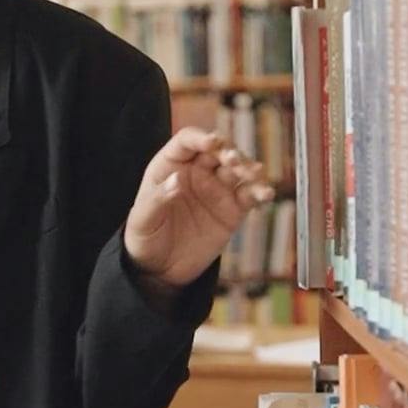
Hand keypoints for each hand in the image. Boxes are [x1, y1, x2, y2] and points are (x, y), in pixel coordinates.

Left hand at [123, 126, 275, 291]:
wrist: (160, 269)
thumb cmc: (144, 239)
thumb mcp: (141, 220)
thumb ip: (156, 199)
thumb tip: (176, 180)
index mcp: (171, 166)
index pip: (188, 141)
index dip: (201, 137)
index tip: (212, 143)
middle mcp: (197, 172)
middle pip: (219, 151)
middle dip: (230, 152)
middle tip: (234, 161)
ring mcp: (217, 189)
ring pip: (238, 170)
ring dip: (249, 168)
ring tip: (255, 174)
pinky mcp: (233, 210)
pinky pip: (249, 196)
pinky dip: (259, 192)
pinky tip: (266, 193)